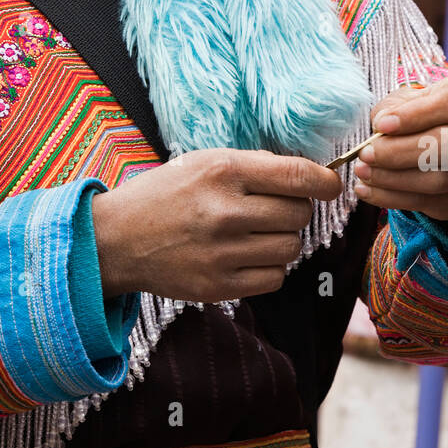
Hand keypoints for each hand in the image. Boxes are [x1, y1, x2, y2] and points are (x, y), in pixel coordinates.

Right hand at [90, 148, 341, 301]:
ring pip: (290, 248)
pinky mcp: (219, 286)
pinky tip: (247, 256)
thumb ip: (254, 165)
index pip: (297, 175)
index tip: (331, 186)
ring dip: (282, 240)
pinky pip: (275, 278)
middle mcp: (225, 211)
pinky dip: (269, 268)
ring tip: (255, 233)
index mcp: (223, 171)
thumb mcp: (202, 162)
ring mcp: (223, 252)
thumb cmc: (164, 194)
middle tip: (274, 209)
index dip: (325, 182)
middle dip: (296, 210)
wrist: (116, 240)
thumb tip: (307, 173)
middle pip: (299, 214)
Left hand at [353, 74, 447, 220]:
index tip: (382, 124)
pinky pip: (429, 203)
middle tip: (366, 153)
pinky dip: (392, 198)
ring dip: (393, 178)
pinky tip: (366, 190)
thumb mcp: (411, 98)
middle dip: (400, 151)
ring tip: (363, 171)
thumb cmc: (424, 112)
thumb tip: (380, 126)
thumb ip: (394, 107)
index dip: (416, 114)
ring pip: (439, 179)